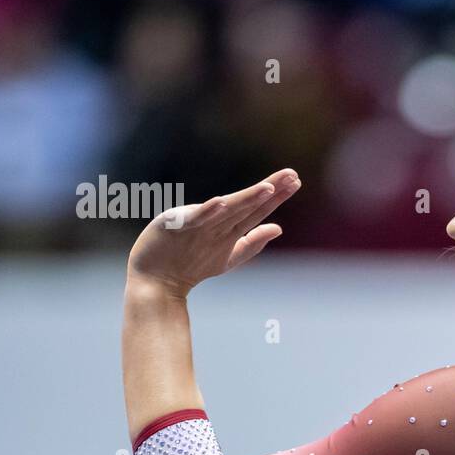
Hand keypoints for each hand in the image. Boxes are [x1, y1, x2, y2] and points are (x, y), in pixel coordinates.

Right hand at [125, 168, 301, 297]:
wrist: (158, 281)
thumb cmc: (190, 265)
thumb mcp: (228, 255)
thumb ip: (252, 243)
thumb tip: (279, 229)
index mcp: (228, 226)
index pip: (258, 209)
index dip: (276, 196)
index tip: (296, 180)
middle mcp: (216, 221)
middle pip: (248, 204)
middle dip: (270, 190)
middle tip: (292, 174)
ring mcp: (198, 223)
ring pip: (228, 210)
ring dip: (247, 198)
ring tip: (268, 188)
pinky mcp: (178, 227)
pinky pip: (196, 219)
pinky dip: (208, 211)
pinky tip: (221, 203)